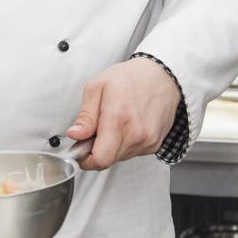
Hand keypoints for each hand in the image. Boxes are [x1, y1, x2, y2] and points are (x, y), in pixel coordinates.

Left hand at [66, 57, 181, 170]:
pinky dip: (125, 144)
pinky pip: (132, 153)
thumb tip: (75, 135)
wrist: (161, 76)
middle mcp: (136, 134)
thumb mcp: (97, 87)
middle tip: (96, 129)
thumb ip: (85, 116)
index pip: (100, 159)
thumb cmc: (130, 78)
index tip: (80, 152)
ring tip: (114, 123)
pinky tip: (127, 125)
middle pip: (108, 161)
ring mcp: (148, 141)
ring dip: (111, 146)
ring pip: (120, 157)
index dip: (86, 160)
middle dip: (97, 150)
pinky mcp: (155, 144)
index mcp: (118, 118)